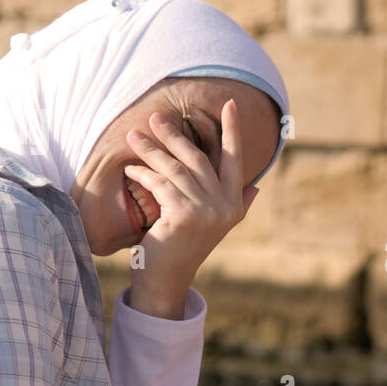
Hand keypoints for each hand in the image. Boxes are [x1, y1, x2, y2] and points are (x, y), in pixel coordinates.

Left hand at [125, 99, 257, 318]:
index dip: (233, 132)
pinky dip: (144, 175)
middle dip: (175, 136)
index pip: (236, 161)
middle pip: (200, 159)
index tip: (230, 105)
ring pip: (176, 169)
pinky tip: (131, 170)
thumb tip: (255, 186)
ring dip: (152, 151)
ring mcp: (207, 211)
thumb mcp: (213, 225)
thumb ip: (236, 204)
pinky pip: (161, 184)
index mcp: (235, 206)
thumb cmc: (183, 249)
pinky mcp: (184, 215)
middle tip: (155, 119)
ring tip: (133, 137)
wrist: (166, 281)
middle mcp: (225, 207)